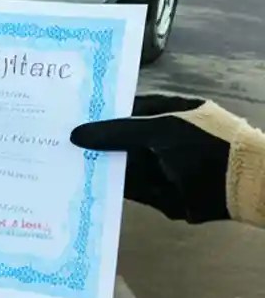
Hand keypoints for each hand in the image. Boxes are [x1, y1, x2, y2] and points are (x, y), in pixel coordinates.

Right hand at [69, 93, 264, 224]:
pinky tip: (84, 183)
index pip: (127, 107)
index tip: (71, 114)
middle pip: (121, 137)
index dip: (101, 110)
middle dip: (95, 139)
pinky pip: (128, 187)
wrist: (239, 184)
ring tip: (63, 161)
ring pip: (122, 162)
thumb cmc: (203, 144)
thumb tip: (75, 135)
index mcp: (168, 111)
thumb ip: (116, 131)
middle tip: (59, 138)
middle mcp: (162, 136)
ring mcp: (160, 164)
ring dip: (99, 164)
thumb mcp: (159, 128)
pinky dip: (109, 186)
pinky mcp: (158, 191)